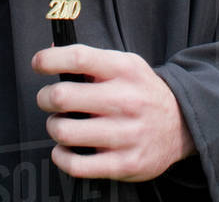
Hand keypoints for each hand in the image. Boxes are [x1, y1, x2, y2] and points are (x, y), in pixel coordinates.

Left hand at [32, 44, 195, 181]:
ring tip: (61, 123)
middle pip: (63, 96)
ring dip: (54, 127)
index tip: (38, 63)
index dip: (49, 60)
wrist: (181, 124)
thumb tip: (48, 54)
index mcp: (123, 69)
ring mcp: (125, 134)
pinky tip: (65, 149)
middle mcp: (125, 100)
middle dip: (45, 97)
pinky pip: (76, 165)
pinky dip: (61, 156)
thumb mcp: (124, 65)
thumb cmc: (142, 91)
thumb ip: (90, 61)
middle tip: (48, 99)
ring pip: (64, 131)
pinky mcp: (124, 164)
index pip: (78, 57)